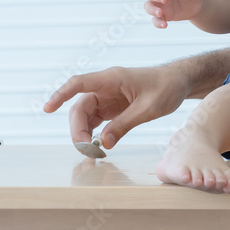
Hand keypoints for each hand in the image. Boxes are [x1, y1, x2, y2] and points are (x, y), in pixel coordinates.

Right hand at [42, 66, 189, 147]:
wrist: (180, 81)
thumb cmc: (168, 87)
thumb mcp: (149, 108)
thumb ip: (125, 125)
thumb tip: (103, 144)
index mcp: (112, 78)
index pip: (79, 83)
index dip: (61, 95)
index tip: (48, 109)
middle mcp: (106, 86)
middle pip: (80, 107)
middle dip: (78, 129)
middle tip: (87, 149)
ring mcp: (108, 97)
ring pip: (85, 116)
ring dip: (84, 133)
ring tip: (92, 151)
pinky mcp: (113, 107)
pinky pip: (95, 120)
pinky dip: (93, 133)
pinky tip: (97, 145)